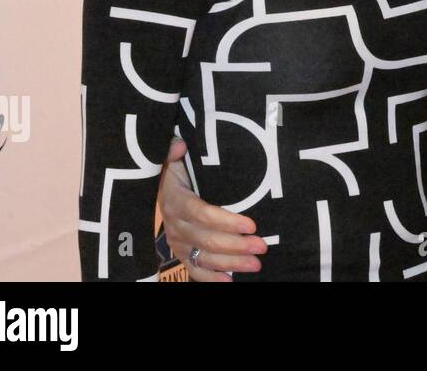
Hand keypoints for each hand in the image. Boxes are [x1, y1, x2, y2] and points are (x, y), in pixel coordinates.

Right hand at [160, 138, 266, 281]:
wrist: (163, 187)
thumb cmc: (180, 170)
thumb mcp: (176, 157)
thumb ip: (175, 151)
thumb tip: (180, 144)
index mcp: (176, 200)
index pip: (202, 214)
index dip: (226, 221)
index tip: (251, 224)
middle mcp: (174, 224)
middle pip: (207, 239)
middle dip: (237, 245)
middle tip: (262, 246)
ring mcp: (177, 241)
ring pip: (204, 257)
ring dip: (231, 263)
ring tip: (256, 264)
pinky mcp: (181, 252)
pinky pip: (194, 269)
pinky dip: (211, 278)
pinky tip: (230, 281)